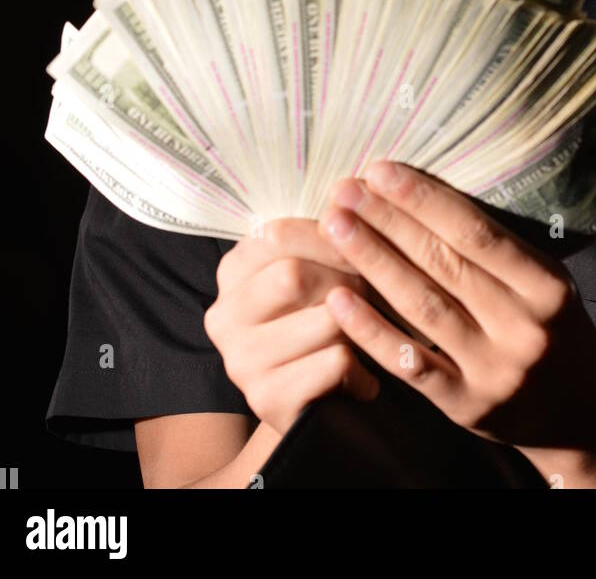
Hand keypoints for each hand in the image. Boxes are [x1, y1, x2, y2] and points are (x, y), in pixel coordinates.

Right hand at [203, 217, 379, 438]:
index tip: (366, 237)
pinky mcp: (267, 400)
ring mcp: (241, 362)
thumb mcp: (313, 271)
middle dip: (345, 278)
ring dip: (359, 324)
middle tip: (370, 289)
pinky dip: (362, 367)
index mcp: (233, 272)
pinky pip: (334, 364)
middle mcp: (224, 315)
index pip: (277, 235)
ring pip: (323, 320)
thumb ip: (323, 235)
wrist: (309, 406)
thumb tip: (356, 189)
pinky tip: (362, 374)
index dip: (330, 234)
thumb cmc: (318, 323)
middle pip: (294, 275)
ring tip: (367, 332)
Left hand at [317, 162, 595, 484]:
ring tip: (334, 227)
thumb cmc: (552, 327)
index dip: (423, 199)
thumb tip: (421, 191)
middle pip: (442, 263)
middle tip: (342, 190)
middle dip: (387, 221)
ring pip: (422, 306)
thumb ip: (496, 248)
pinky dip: (371, 330)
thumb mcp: (544, 282)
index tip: (380, 171)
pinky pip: (411, 364)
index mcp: (547, 285)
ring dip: (372, 262)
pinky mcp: (467, 407)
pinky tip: (339, 299)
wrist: (584, 414)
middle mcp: (524, 328)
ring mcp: (494, 371)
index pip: (475, 232)